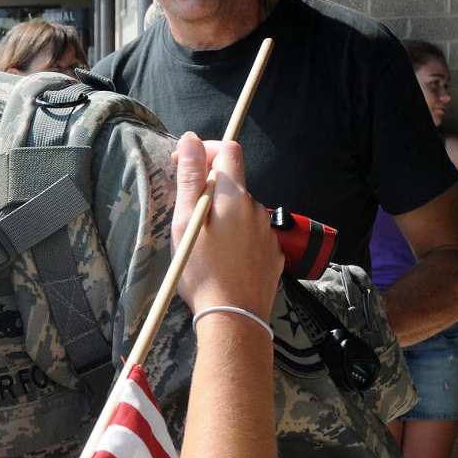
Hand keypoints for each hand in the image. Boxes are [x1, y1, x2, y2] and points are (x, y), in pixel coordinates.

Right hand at [171, 133, 283, 319]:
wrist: (235, 317)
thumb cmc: (203, 271)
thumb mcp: (187, 222)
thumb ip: (191, 179)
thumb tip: (190, 139)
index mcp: (235, 196)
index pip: (229, 150)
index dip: (205, 150)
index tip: (184, 167)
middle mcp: (257, 208)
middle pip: (233, 183)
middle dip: (209, 190)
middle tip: (186, 216)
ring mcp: (268, 232)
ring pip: (241, 211)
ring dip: (222, 217)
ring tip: (202, 245)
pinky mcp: (272, 254)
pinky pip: (251, 235)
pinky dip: (235, 238)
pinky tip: (222, 260)